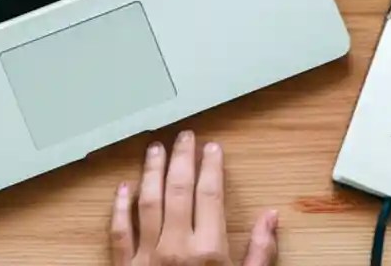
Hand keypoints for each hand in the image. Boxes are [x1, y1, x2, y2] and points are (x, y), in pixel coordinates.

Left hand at [110, 130, 278, 265]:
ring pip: (147, 203)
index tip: (213, 148)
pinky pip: (119, 232)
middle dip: (181, 158)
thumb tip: (271, 218)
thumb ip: (259, 254)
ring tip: (155, 150)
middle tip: (184, 137)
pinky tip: (121, 190)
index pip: (210, 194)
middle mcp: (175, 249)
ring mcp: (146, 258)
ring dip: (150, 172)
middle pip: (178, 189)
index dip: (212, 167)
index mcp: (208, 252)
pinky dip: (118, 208)